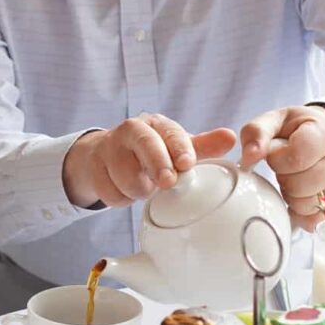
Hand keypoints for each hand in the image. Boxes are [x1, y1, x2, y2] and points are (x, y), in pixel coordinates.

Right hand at [62, 113, 237, 208]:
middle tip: (168, 182)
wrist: (103, 157)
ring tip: (144, 187)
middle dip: (157, 164)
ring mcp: (109, 149)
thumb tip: (231, 137)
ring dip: (140, 190)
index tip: (187, 163)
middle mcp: (131, 132)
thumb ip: (203, 146)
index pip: (169, 132)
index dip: (179, 148)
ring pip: (128, 176)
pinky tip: (125, 191)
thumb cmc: (149, 153)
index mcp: (155, 125)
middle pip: (145, 146)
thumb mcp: (176, 149)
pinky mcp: (94, 170)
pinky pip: (112, 193)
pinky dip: (122, 199)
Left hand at [239, 105, 324, 230]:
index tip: (277, 153)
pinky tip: (299, 195)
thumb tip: (248, 158)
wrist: (321, 134)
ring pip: (306, 205)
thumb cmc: (295, 128)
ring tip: (293, 178)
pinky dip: (300, 211)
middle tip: (285, 167)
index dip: (277, 159)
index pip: (296, 158)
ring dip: (291, 195)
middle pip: (299, 185)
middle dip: (283, 178)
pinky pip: (314, 220)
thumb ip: (257, 133)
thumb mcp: (274, 120)